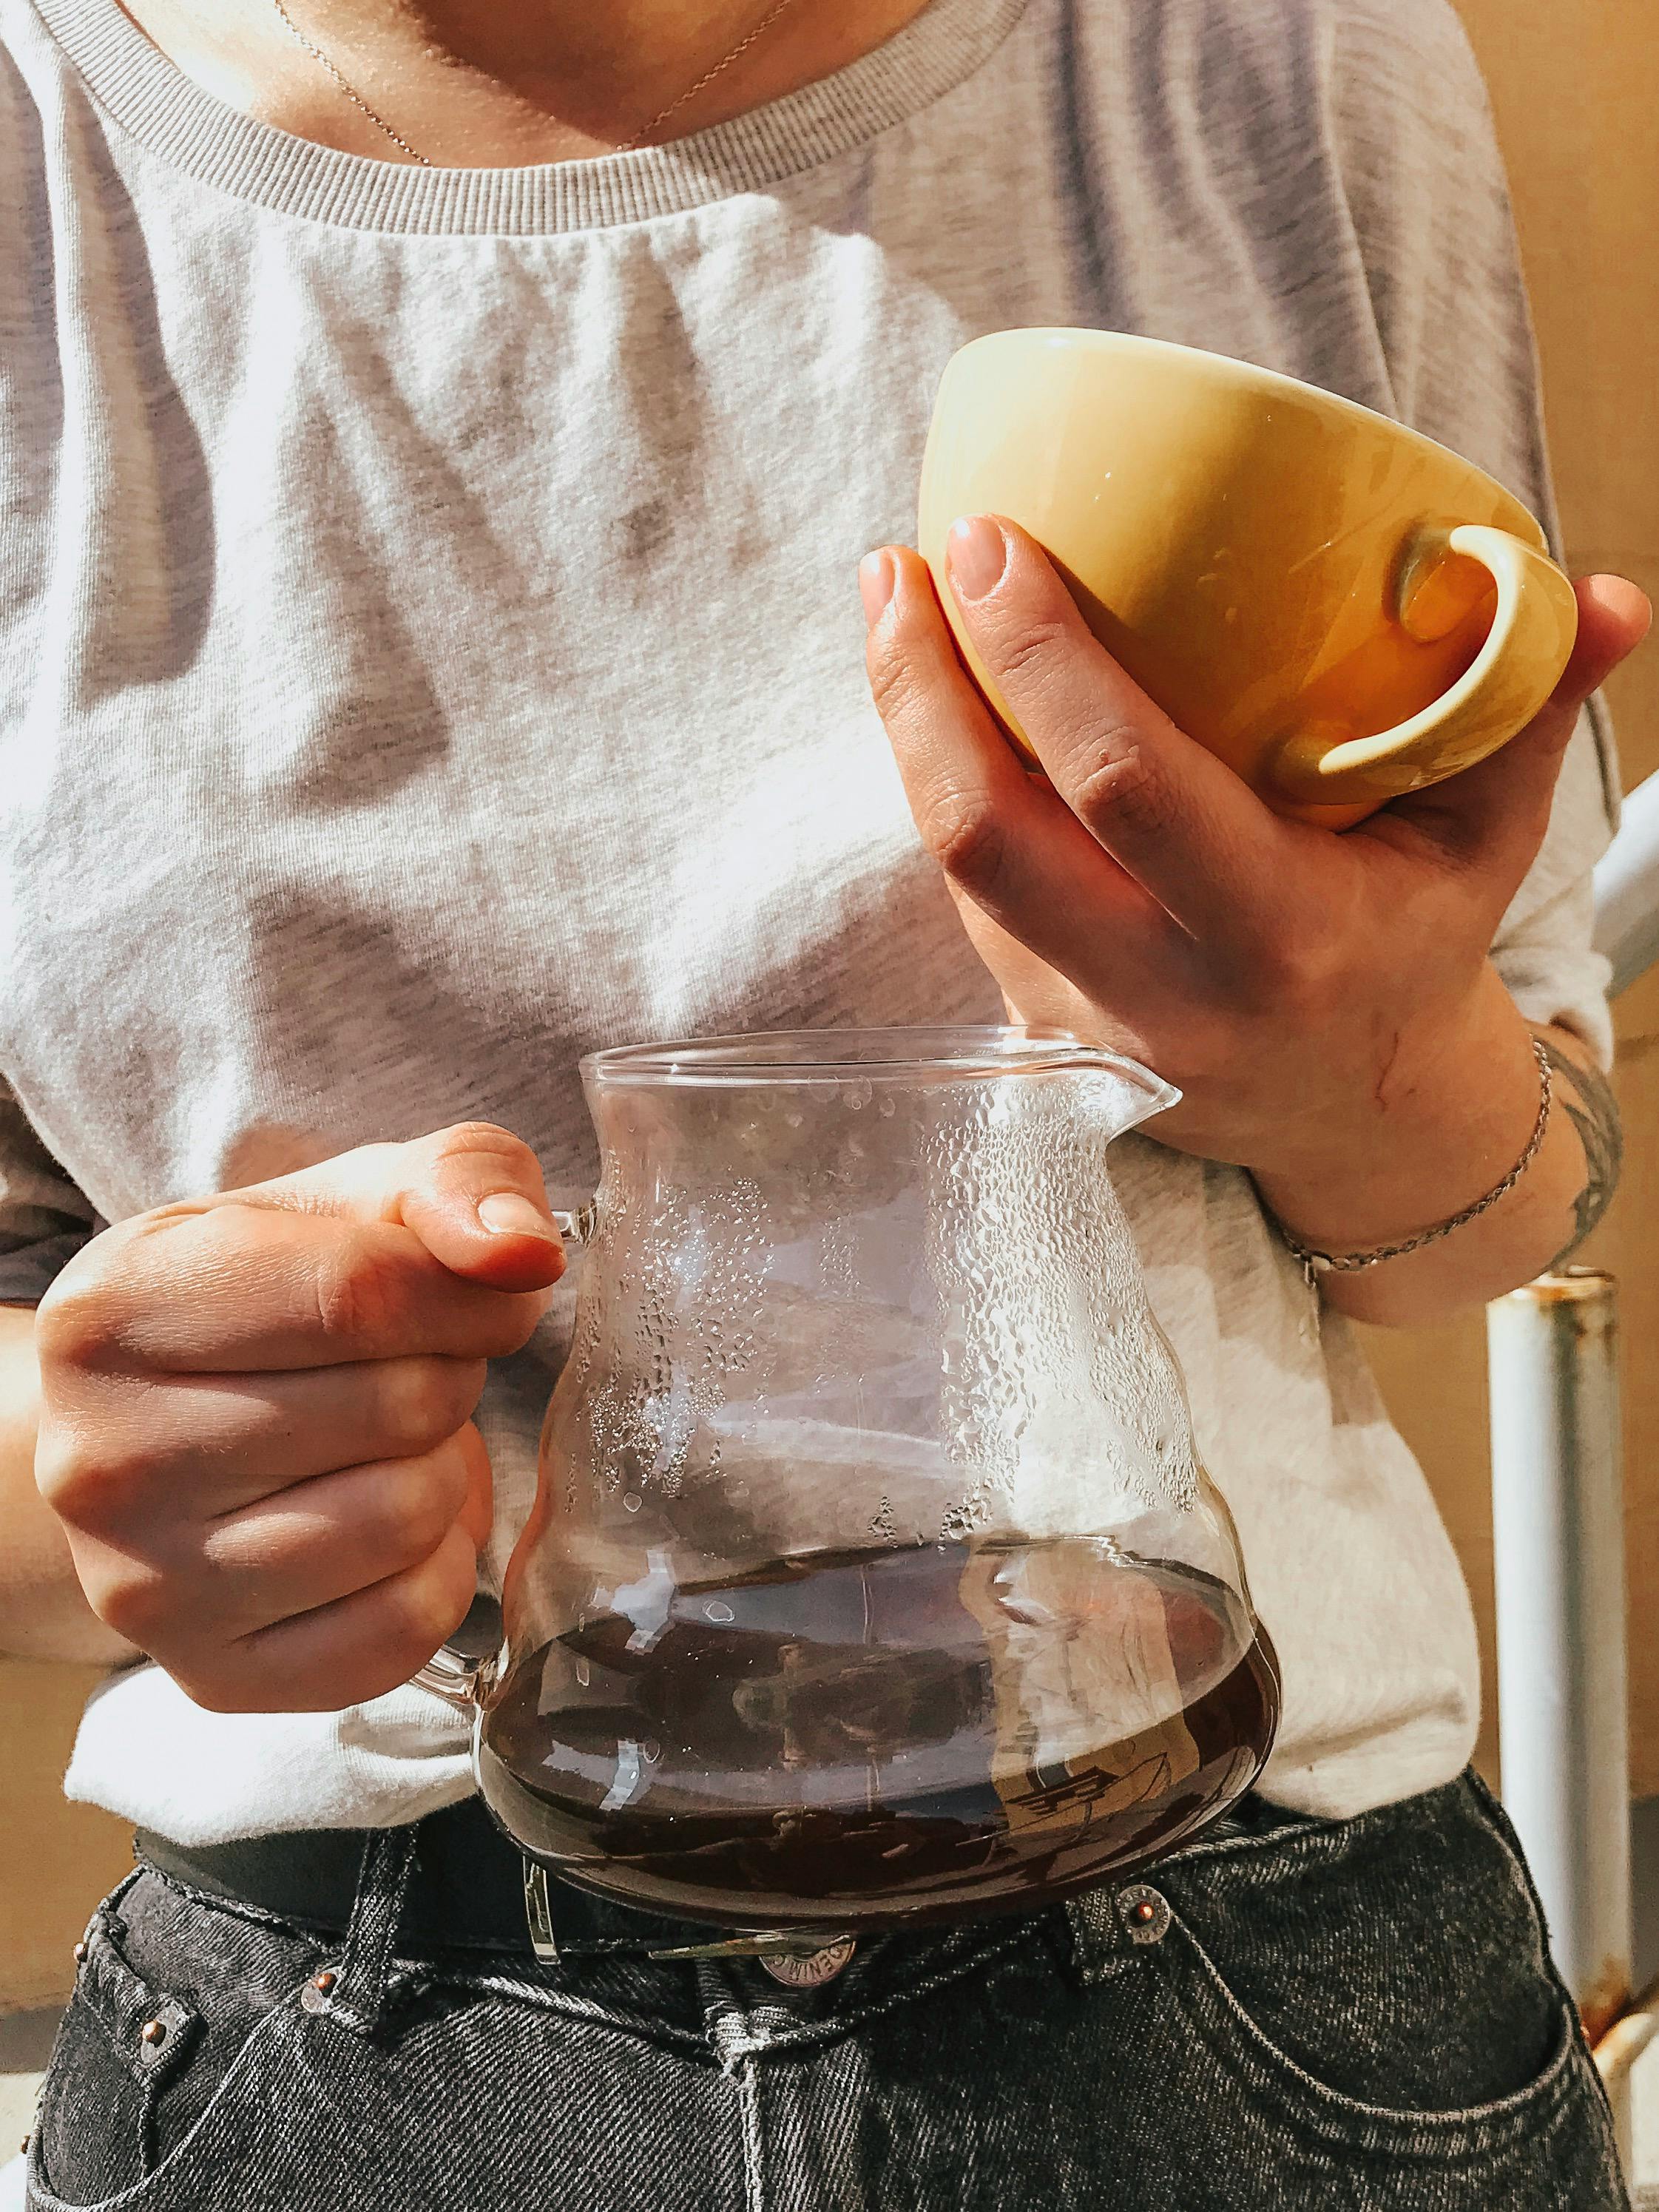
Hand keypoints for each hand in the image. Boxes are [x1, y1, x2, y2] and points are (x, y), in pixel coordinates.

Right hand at [34, 1124, 563, 1711]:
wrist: (164, 1431)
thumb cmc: (271, 1298)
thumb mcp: (352, 1198)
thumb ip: (457, 1183)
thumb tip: (519, 1254)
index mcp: (115, 1308)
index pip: (359, 1294)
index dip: (470, 1294)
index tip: (490, 1295)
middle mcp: (102, 1458)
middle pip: (395, 1407)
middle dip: (447, 1376)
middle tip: (409, 1369)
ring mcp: (146, 1585)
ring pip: (404, 1518)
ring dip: (442, 1470)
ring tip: (390, 1444)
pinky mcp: (212, 1676)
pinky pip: (403, 1630)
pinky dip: (436, 1570)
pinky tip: (387, 1528)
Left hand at [861, 517, 1648, 1239]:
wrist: (1353, 1115)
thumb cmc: (1413, 943)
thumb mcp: (1487, 838)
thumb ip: (1526, 711)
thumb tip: (1603, 594)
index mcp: (1279, 938)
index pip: (1124, 785)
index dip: (1038, 659)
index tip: (988, 540)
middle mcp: (1163, 995)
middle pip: (987, 834)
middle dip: (922, 686)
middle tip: (902, 559)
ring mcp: (1083, 1025)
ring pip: (952, 867)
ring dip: (906, 726)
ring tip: (895, 600)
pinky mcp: (1037, 1027)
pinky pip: (965, 892)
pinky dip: (937, 781)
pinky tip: (935, 692)